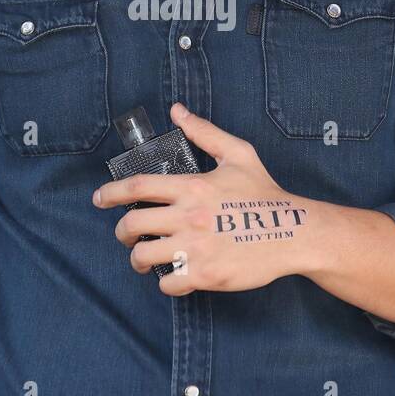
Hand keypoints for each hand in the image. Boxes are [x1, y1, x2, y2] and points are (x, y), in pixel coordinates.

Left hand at [92, 102, 310, 294]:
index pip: (137, 187)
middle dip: (122, 233)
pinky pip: (169, 284)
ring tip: (144, 260)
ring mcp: (196, 248)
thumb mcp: (238, 154)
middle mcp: (189, 217)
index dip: (111, 193)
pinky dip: (166, 283)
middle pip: (132, 225)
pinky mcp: (206, 274)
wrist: (294, 232)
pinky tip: (174, 276)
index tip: (100, 199)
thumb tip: (177, 111)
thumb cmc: (265, 193)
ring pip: (144, 258)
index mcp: (192, 187)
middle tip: (127, 236)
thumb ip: (204, 132)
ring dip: (138, 260)